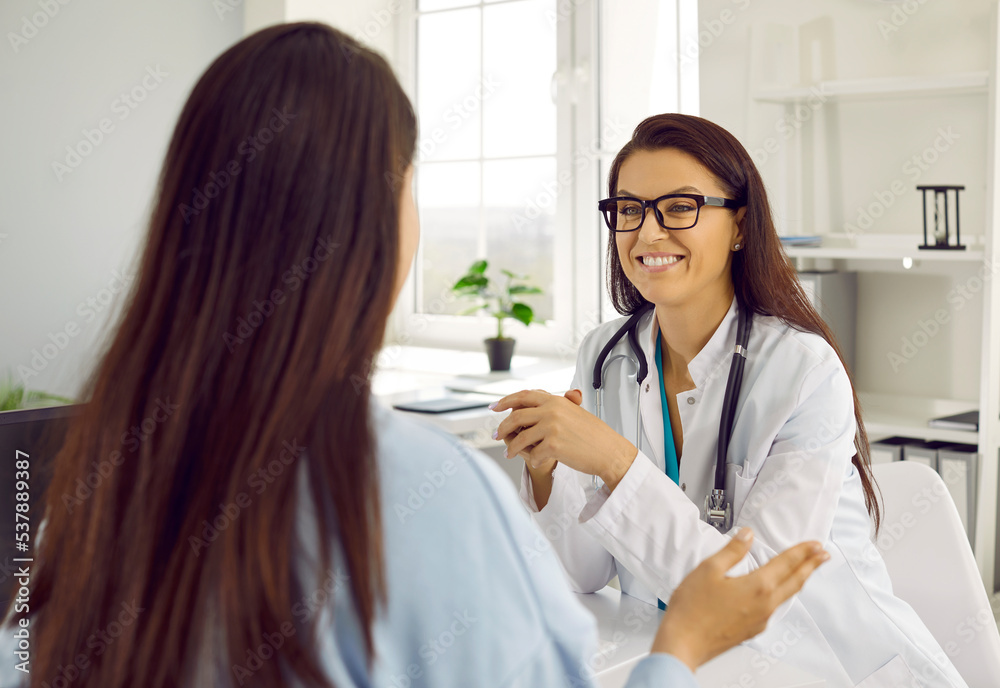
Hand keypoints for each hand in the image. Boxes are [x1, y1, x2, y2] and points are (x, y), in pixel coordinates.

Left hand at [492, 389, 637, 489]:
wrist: (609, 451)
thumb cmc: (594, 435)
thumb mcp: (573, 412)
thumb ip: (554, 407)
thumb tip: (531, 407)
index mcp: (555, 400)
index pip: (523, 396)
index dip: (505, 401)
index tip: (494, 407)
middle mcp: (552, 410)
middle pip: (516, 416)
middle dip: (502, 427)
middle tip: (495, 435)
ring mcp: (552, 427)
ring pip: (521, 438)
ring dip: (512, 448)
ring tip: (509, 454)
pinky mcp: (553, 445)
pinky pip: (534, 454)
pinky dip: (534, 461)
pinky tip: (538, 463)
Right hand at [651, 528, 828, 671]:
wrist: (683, 643)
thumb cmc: (692, 610)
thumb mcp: (708, 569)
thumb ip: (732, 550)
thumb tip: (747, 536)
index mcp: (757, 587)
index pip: (787, 563)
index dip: (803, 551)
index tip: (815, 544)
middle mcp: (764, 605)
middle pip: (795, 581)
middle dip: (811, 566)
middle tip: (823, 555)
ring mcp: (760, 620)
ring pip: (787, 596)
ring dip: (799, 580)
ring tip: (806, 571)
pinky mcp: (752, 629)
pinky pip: (774, 608)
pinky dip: (783, 594)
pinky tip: (776, 593)